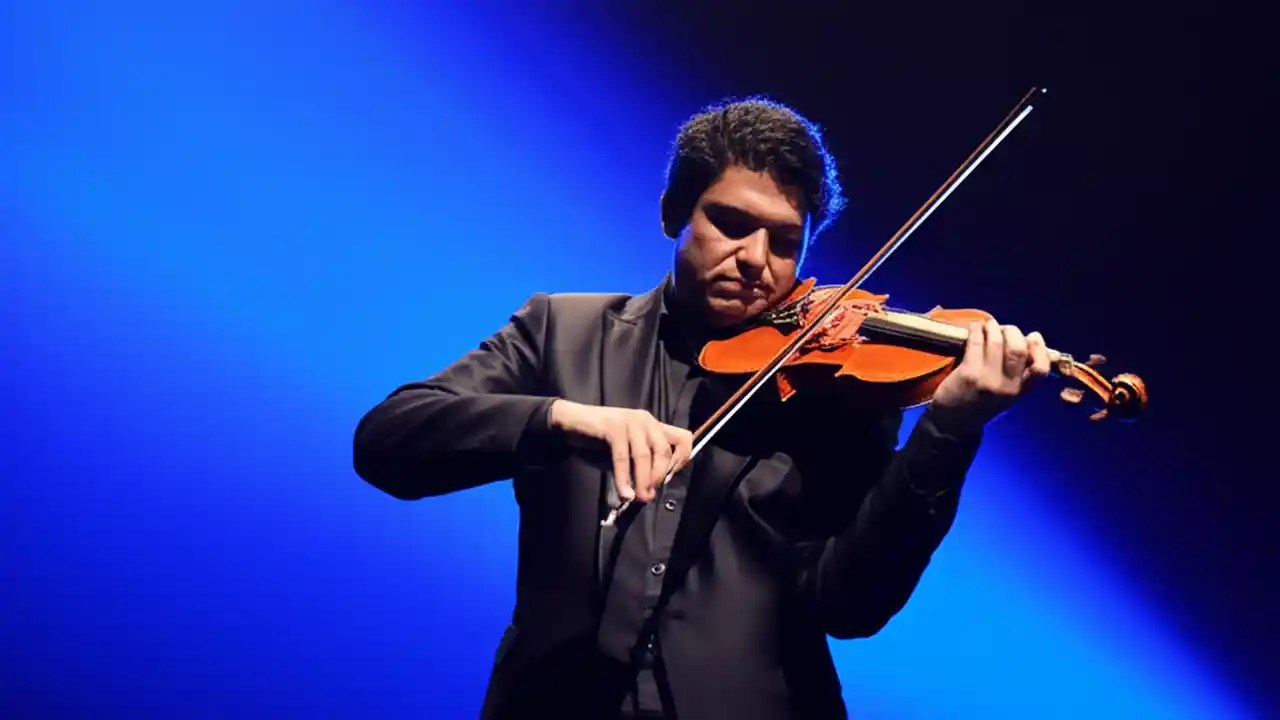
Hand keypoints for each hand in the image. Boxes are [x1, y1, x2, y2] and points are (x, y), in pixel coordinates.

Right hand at [548, 399, 692, 502]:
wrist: (572, 423)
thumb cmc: (600, 441)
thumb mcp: (628, 452)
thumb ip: (641, 464)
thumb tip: (651, 490)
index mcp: (654, 426)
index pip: (684, 439)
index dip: (680, 461)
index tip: (665, 480)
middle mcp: (647, 421)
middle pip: (665, 451)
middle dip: (658, 477)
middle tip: (648, 496)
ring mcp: (631, 421)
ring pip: (645, 455)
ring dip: (643, 481)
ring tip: (638, 498)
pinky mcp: (614, 427)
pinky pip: (623, 457)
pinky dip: (624, 478)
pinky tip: (624, 492)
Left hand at [930, 319, 1050, 432]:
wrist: (953, 423)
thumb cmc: (981, 402)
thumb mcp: (1007, 393)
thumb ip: (1019, 372)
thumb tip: (1030, 339)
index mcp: (1020, 391)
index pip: (1041, 368)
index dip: (1040, 348)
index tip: (1032, 336)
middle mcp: (1007, 386)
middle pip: (1018, 349)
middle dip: (1012, 332)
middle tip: (1004, 329)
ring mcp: (987, 379)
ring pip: (996, 342)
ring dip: (992, 327)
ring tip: (988, 326)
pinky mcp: (968, 373)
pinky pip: (975, 342)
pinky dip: (976, 329)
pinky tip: (974, 329)